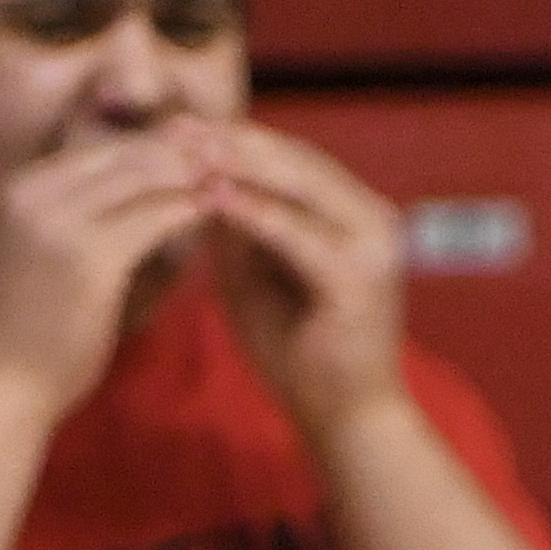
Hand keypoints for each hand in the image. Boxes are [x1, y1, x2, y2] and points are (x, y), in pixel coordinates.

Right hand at [0, 122, 218, 423]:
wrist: (0, 391)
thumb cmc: (26, 339)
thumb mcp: (40, 260)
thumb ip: (75, 225)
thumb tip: (128, 207)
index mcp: (22, 189)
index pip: (98, 148)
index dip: (150, 146)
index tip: (191, 151)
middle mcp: (35, 193)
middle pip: (121, 152)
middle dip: (175, 150)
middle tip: (222, 153)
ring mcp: (59, 222)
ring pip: (140, 177)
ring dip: (187, 174)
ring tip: (226, 176)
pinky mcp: (89, 258)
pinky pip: (151, 219)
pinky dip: (186, 210)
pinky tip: (212, 211)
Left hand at [192, 121, 410, 445]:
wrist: (346, 423)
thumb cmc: (300, 358)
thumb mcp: (255, 279)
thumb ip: (237, 230)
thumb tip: (196, 177)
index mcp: (355, 216)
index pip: (292, 159)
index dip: (236, 138)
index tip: (178, 126)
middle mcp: (373, 220)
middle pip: (298, 161)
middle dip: (233, 141)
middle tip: (176, 126)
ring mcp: (373, 247)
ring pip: (300, 186)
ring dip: (240, 166)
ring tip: (188, 151)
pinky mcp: (360, 280)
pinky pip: (298, 235)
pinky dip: (255, 215)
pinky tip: (212, 199)